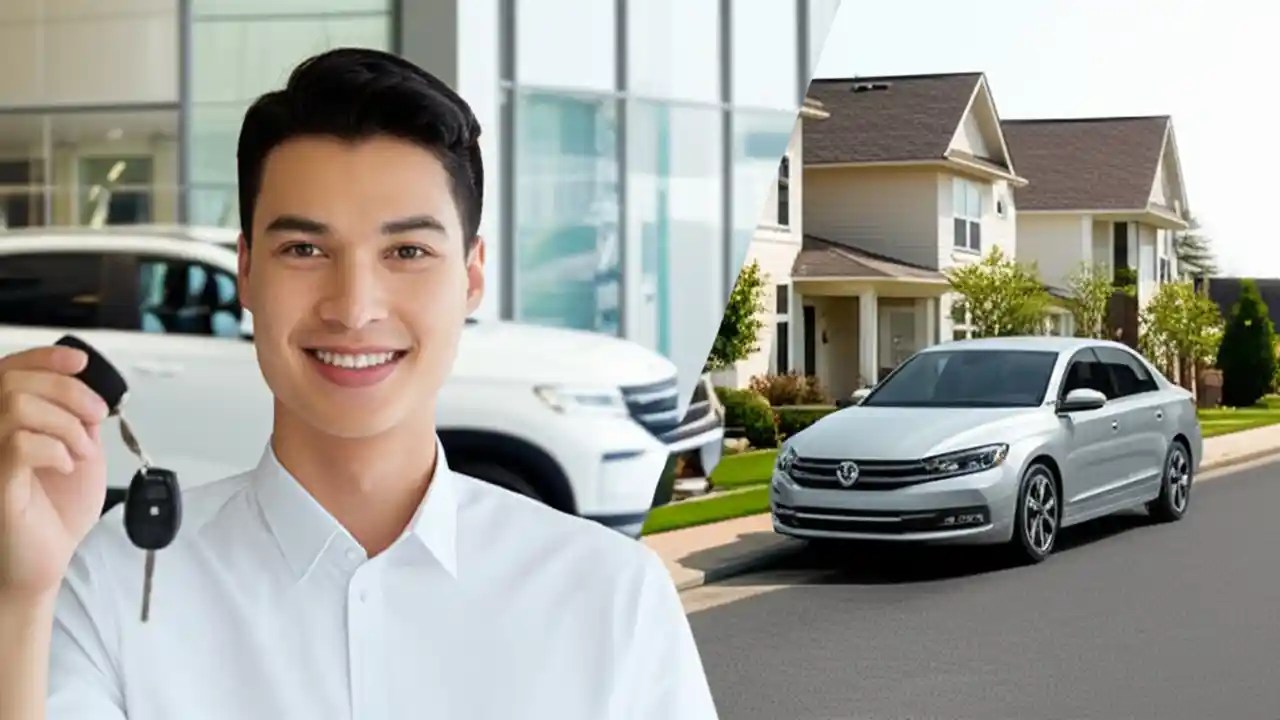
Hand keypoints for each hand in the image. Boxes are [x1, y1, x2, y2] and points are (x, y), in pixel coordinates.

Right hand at [0, 345, 109, 600]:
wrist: (43, 563)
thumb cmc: (54, 513)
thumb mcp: (78, 453)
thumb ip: (76, 418)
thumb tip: (86, 389)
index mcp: (1, 425)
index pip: (8, 371)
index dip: (43, 357)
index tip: (80, 362)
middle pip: (14, 382)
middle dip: (68, 392)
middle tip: (96, 416)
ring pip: (16, 408)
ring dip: (65, 424)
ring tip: (80, 450)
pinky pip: (19, 445)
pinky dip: (55, 448)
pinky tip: (65, 466)